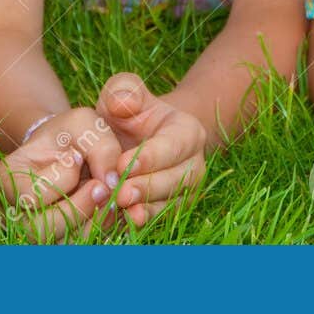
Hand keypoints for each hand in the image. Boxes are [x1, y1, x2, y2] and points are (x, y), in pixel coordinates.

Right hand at [0, 105, 119, 241]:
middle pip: (41, 230)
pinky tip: (110, 209)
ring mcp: (36, 232)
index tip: (76, 158)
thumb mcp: (83, 123)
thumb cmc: (69, 133)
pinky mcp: (60, 241)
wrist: (66, 149)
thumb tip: (112, 182)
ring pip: (62, 244)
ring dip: (92, 222)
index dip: (60, 181)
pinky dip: (100, 230)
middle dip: (79, 209)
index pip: (29, 197)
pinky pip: (80, 245)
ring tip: (109, 196)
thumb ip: (100, 146)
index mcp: (7, 181)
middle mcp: (15, 214)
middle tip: (103, 187)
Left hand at [96, 72, 206, 226]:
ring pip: (170, 202)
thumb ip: (122, 90)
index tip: (124, 163)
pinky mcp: (172, 210)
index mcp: (188, 132)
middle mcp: (194, 164)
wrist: (133, 139)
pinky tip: (124, 223)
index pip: (172, 146)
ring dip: (145, 208)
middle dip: (147, 187)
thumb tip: (121, 103)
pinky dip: (143, 221)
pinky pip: (161, 219)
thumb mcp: (123, 92)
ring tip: (121, 209)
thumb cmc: (129, 112)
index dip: (150, 156)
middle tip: (120, 193)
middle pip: (175, 179)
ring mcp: (186, 190)